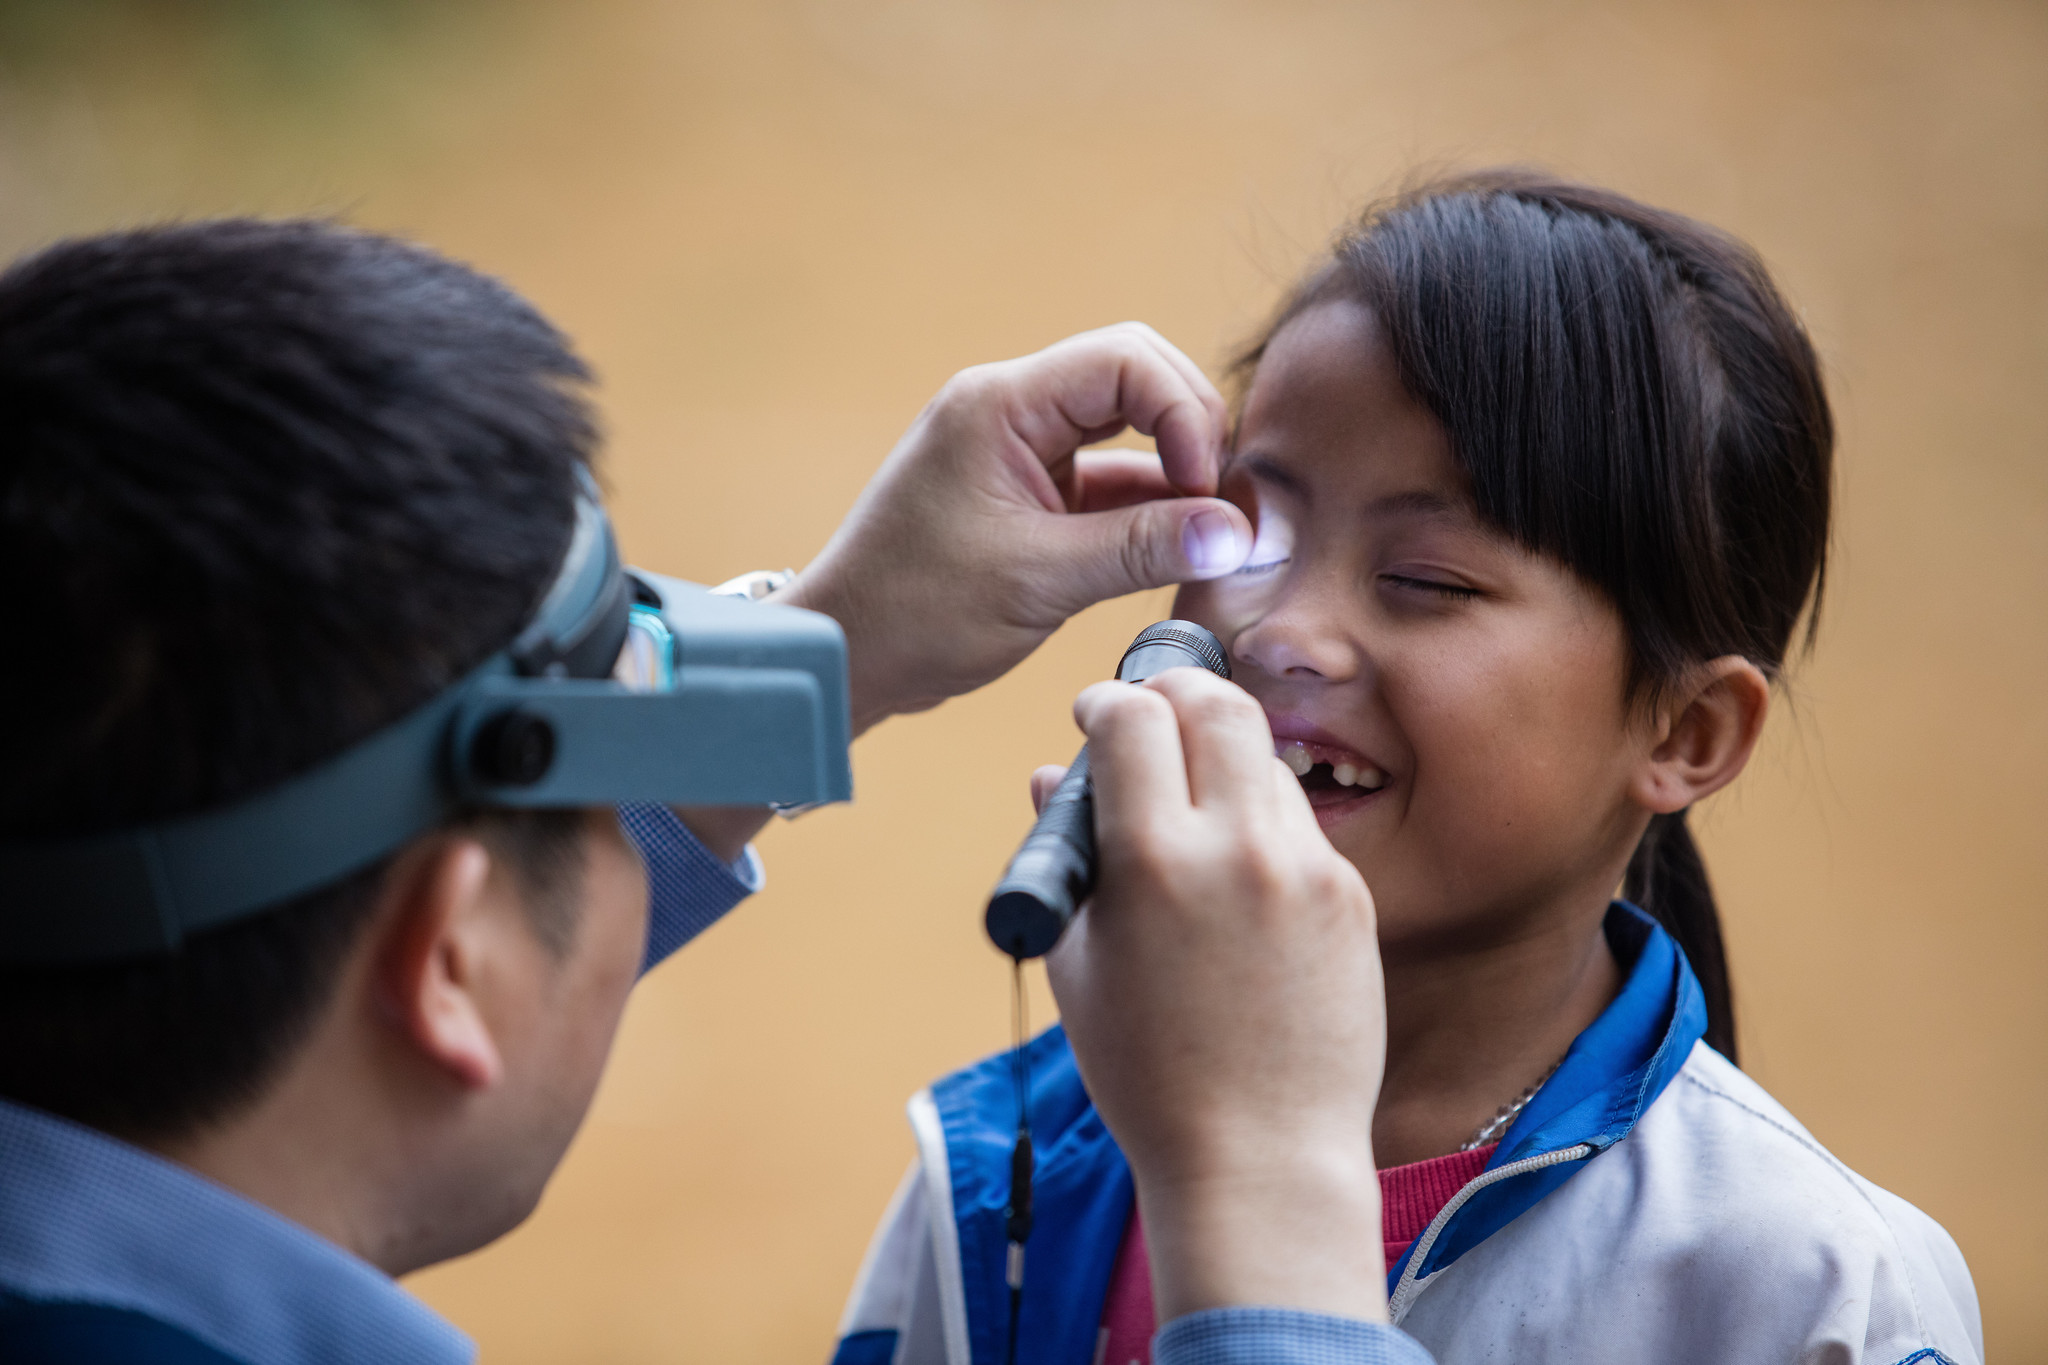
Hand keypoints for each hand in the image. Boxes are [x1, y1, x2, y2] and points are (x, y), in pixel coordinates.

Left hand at [776, 324, 1251, 732]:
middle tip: (1218, 504)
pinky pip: (1108, 478)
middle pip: (1136, 376)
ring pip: (1129, 428)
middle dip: (1191, 431)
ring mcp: (1019, 448)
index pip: (1125, 360)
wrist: (845, 654)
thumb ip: (1140, 548)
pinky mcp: (1029, 492)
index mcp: (999, 405)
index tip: (1204, 489)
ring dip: (1175, 475)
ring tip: (1212, 535)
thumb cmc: (914, 614)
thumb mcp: (1038, 581)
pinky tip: (1179, 549)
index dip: (1183, 415)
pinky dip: (1149, 508)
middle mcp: (1010, 410)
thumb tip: (1234, 533)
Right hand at [1046, 669, 1390, 1323]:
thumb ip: (1070, 857)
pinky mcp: (1351, 897)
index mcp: (1153, 862)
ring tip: (1195, 808)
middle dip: (1178, 690)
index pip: (1134, 717)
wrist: (1259, 1157)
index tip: (1096, 713)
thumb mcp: (1079, 964)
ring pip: (1264, 760)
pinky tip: (1240, 879)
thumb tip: (1051, 776)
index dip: (1106, 701)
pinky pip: (1301, 828)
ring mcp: (1304, 869)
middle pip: (1217, 704)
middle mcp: (1237, 848)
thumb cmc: (1149, 1074)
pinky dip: (1264, 827)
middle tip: (1156, 709)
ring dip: (1223, 759)